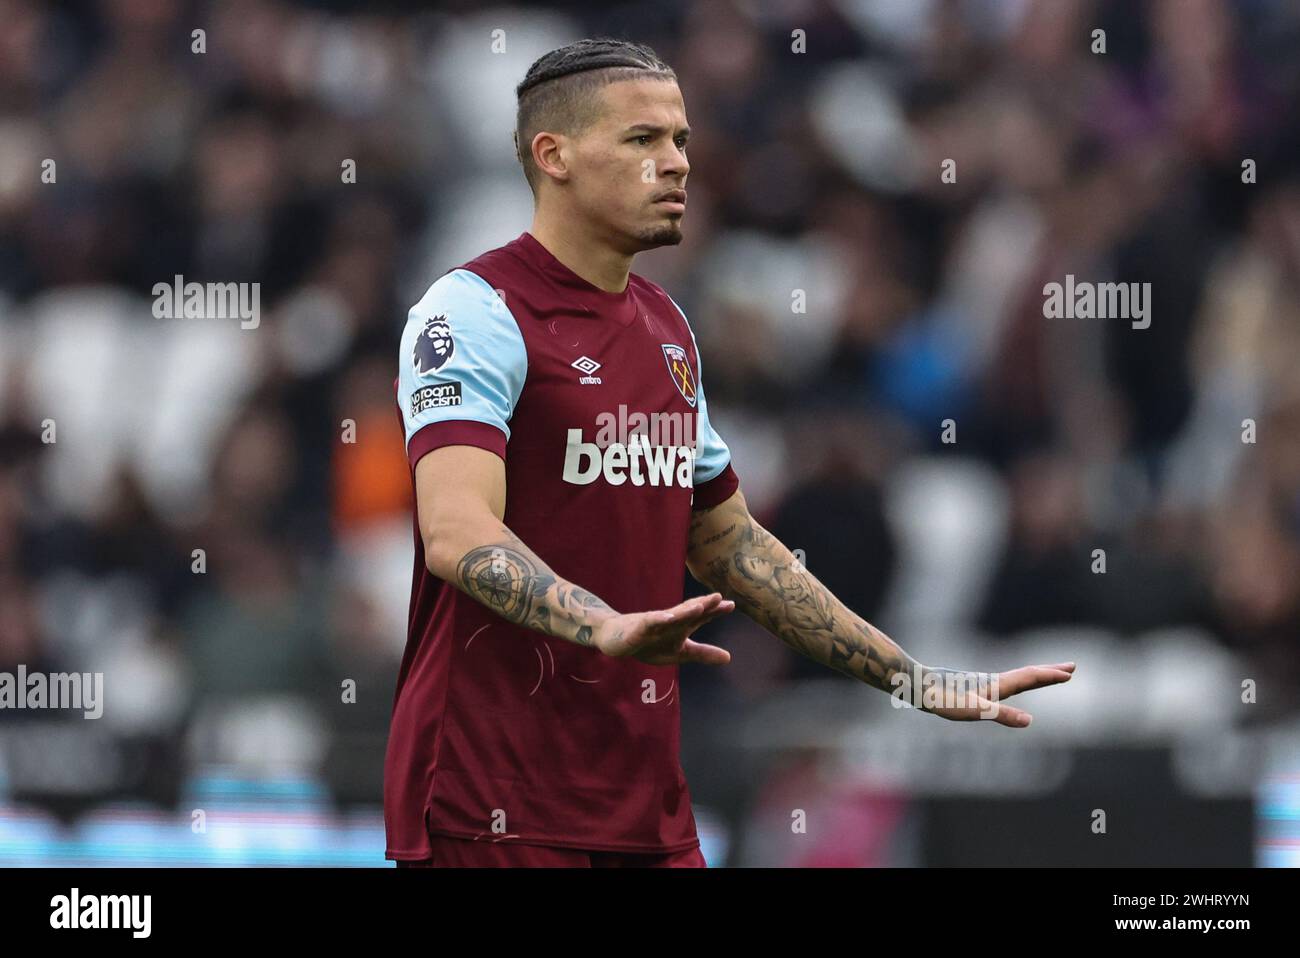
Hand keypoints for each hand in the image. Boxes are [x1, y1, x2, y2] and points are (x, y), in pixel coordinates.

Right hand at [593, 593, 734, 665]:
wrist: (616, 639)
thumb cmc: (649, 643)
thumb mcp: (679, 652)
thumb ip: (702, 653)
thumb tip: (729, 658)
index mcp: (681, 626)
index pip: (701, 616)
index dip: (715, 611)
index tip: (731, 605)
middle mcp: (670, 620)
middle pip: (688, 611)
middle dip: (703, 604)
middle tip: (719, 597)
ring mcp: (655, 622)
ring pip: (672, 615)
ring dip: (685, 610)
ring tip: (700, 606)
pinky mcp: (639, 627)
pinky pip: (651, 622)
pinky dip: (660, 619)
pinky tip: (669, 618)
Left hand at [923, 662, 1075, 726]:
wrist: (915, 684)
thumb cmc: (942, 699)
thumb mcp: (973, 711)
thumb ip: (1001, 715)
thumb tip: (1031, 720)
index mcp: (996, 686)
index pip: (1029, 678)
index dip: (1050, 676)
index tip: (1071, 672)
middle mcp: (992, 682)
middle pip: (1027, 674)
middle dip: (1050, 671)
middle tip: (1072, 666)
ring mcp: (982, 684)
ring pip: (1015, 678)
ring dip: (1034, 676)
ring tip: (1046, 675)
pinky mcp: (971, 688)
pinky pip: (1001, 684)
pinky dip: (1014, 683)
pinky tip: (1007, 688)